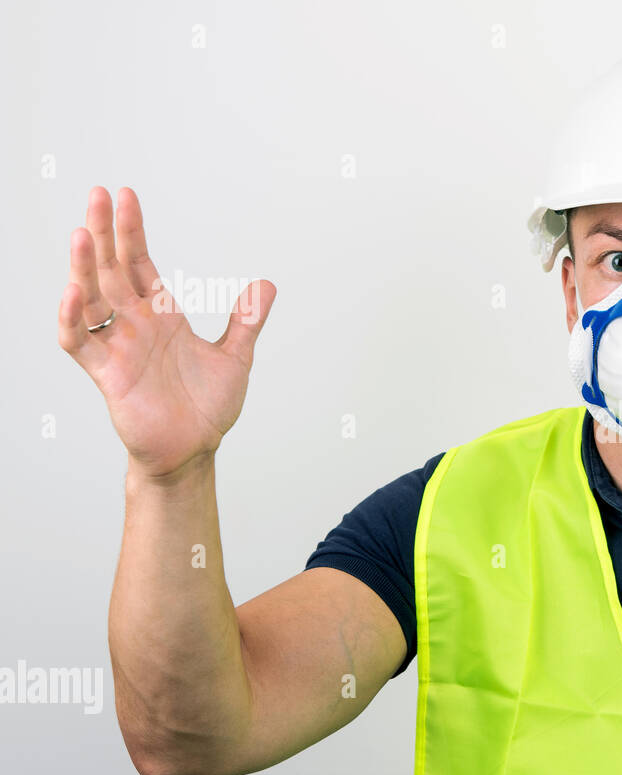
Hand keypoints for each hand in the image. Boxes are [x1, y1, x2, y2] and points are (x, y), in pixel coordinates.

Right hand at [56, 187, 276, 479]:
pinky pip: (79, 342)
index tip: (125, 195)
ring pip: (90, 298)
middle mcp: (135, 324)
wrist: (194, 450)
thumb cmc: (208, 407)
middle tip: (97, 194)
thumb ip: (247, 321)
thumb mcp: (235, 357)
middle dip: (104, 232)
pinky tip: (72, 293)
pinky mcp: (107, 374)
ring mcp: (118, 346)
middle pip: (112, 269)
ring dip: (84, 267)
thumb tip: (267, 284)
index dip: (132, 231)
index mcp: (161, 315)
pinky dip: (70, 319)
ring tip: (82, 233)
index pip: (140, 262)